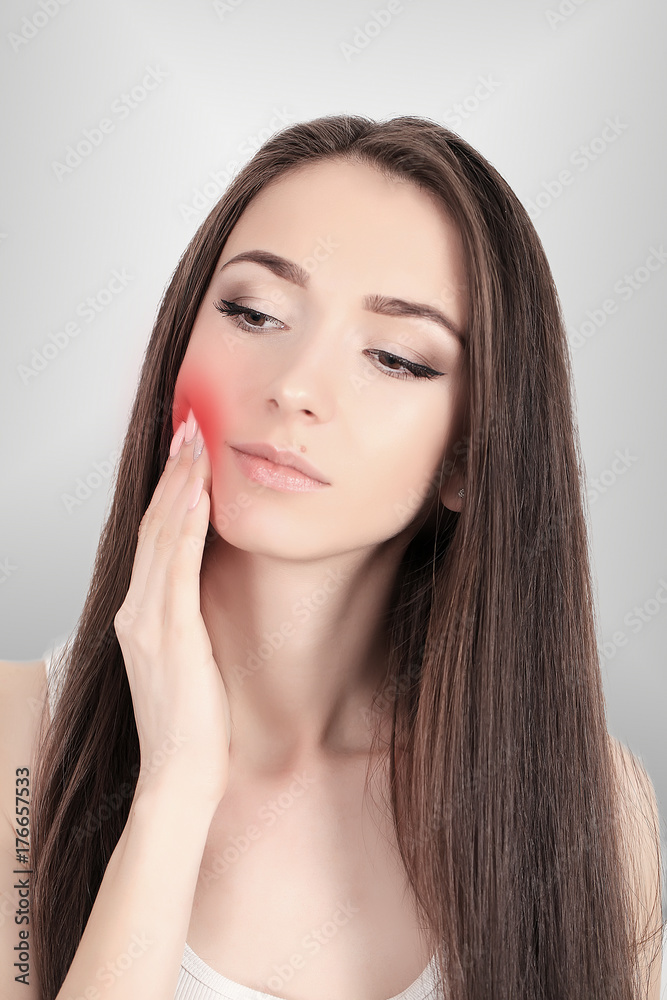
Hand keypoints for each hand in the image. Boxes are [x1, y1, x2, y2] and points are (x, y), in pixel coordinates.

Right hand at [114, 407, 229, 805]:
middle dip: (173, 473)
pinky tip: (198, 495)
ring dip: (180, 485)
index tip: (185, 453)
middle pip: (155, 526)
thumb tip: (208, 588)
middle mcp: (137, 610)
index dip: (169, 491)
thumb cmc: (191, 725)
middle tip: (190, 427)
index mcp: (141, 615)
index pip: (154, 538)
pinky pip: (178, 567)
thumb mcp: (185, 660)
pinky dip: (187, 525)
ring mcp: (149, 620)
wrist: (181, 775)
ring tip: (195, 443)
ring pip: (163, 536)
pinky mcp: (170, 633)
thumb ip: (187, 620)